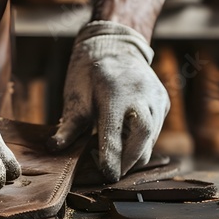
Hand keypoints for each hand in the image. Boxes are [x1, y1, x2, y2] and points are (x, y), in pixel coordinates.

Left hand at [50, 21, 168, 181]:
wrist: (116, 43)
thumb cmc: (90, 70)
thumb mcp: (75, 94)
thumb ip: (69, 123)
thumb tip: (55, 148)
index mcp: (115, 93)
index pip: (115, 135)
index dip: (111, 160)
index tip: (106, 175)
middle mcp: (141, 96)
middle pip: (141, 141)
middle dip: (127, 163)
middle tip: (110, 174)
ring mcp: (157, 99)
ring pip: (151, 140)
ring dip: (134, 156)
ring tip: (115, 161)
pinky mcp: (163, 102)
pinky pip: (156, 131)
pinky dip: (142, 144)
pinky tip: (125, 144)